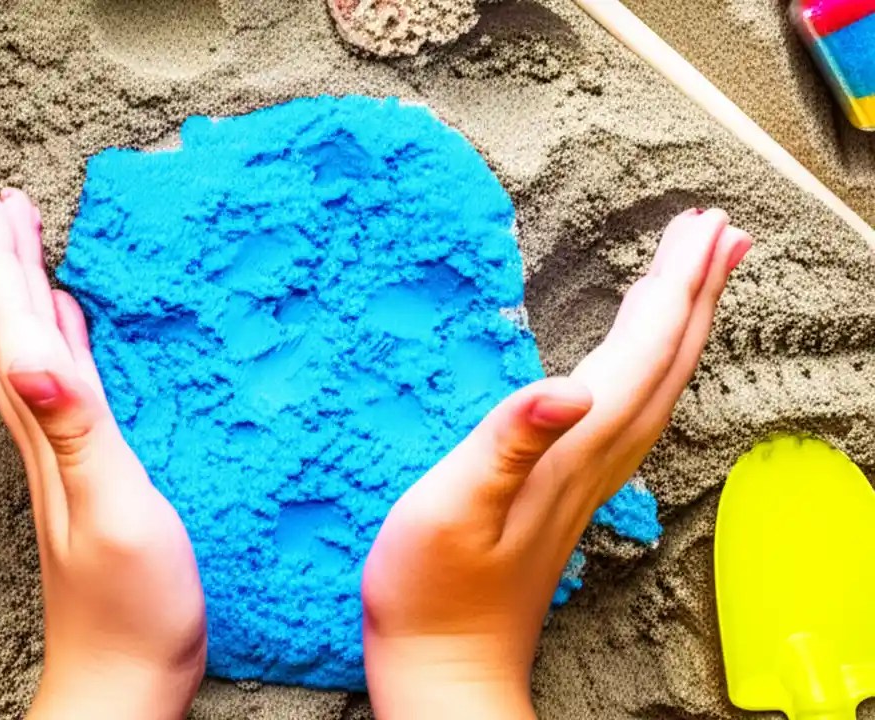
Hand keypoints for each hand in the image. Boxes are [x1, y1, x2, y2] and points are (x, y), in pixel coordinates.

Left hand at [0, 187, 205, 719]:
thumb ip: (76, 429)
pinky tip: (70, 335)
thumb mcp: (114, 509)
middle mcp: (45, 439)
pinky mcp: (92, 477)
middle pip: (8, 335)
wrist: (126, 679)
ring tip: (13, 251)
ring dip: (17, 299)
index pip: (16, 331)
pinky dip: (60, 348)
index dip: (1, 265)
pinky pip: (64, 391)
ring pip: (28, 358)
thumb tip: (32, 348)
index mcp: (48, 435)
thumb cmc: (131, 606)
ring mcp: (64, 460)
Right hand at [361, 209, 752, 718]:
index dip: (673, 287)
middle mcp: (594, 460)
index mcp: (571, 451)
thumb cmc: (433, 588)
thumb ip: (507, 445)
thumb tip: (567, 387)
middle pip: (666, 362)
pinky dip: (654, 367)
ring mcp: (588, 478)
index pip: (641, 353)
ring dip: (684, 325)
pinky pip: (635, 411)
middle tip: (717, 228)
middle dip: (696, 290)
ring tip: (699, 277)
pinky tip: (642, 358)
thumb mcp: (450, 509)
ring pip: (659, 386)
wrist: (446, 659)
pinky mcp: (572, 490)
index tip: (699, 227)